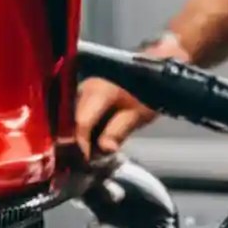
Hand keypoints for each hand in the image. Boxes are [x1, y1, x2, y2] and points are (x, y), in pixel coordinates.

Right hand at [75, 37, 189, 158]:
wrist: (155, 67)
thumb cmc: (150, 90)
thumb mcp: (138, 114)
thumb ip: (118, 131)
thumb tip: (104, 149)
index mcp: (97, 92)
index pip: (81, 122)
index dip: (82, 144)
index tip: (87, 160)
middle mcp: (84, 88)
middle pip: (72, 120)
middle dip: (78, 141)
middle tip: (87, 159)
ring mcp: (82, 89)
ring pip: (73, 117)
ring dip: (79, 135)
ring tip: (89, 150)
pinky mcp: (84, 93)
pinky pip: (77, 112)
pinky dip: (83, 126)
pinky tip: (90, 138)